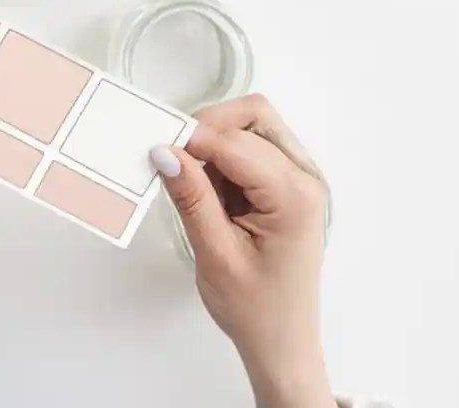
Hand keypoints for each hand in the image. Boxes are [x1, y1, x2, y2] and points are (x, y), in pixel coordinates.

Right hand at [150, 95, 333, 407]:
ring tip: (192, 180)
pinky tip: (208, 189)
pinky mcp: (286, 186)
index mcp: (293, 196)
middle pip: (253, 117)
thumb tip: (166, 152)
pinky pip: (252, 148)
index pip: (234, 142)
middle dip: (206, 128)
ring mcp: (298, 180)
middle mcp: (304, 179)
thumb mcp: (215, 255)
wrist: (282, 341)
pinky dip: (223, 157)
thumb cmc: (257, 309)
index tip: (154, 149)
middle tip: (170, 156)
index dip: (190, 139)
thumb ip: (192, 198)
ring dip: (215, 141)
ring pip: (252, 126)